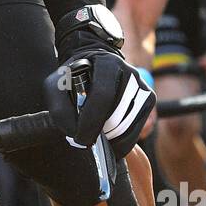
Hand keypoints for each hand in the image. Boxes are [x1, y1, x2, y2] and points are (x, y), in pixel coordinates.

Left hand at [43, 39, 155, 156]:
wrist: (94, 65)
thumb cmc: (73, 77)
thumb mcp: (56, 86)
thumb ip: (59, 108)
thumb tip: (74, 133)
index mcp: (107, 63)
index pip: (103, 94)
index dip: (91, 120)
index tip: (79, 138)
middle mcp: (130, 73)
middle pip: (118, 114)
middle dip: (99, 134)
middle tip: (85, 142)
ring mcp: (143, 86)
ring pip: (128, 125)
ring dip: (110, 139)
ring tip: (95, 138)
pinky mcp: (149, 100)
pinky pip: (136, 130)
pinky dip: (121, 141)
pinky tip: (108, 140)